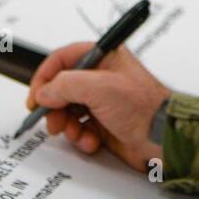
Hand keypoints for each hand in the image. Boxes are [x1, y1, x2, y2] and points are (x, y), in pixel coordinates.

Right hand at [26, 42, 171, 172]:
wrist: (163, 139)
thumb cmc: (142, 106)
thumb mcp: (98, 88)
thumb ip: (64, 85)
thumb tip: (43, 93)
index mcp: (103, 57)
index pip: (62, 59)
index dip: (45, 77)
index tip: (35, 96)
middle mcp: (101, 77)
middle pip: (61, 88)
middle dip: (54, 106)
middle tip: (52, 120)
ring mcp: (102, 101)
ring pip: (68, 111)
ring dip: (67, 124)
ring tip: (74, 132)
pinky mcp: (104, 123)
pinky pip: (80, 128)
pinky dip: (81, 137)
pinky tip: (91, 141)